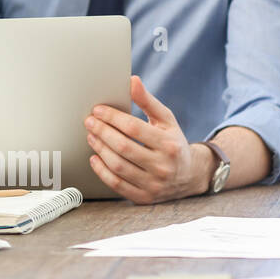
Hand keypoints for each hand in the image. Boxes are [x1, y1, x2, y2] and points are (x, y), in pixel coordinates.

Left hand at [85, 75, 204, 203]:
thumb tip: (132, 80)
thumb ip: (147, 101)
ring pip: (118, 166)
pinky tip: (94, 158)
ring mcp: (154, 184)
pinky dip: (102, 171)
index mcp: (170, 145)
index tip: (98, 110)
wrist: (191, 175)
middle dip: (102, 132)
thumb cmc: (173, 142)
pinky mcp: (144, 197)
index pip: (134, 128)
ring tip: (91, 136)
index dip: (112, 117)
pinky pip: (117, 185)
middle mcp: (163, 166)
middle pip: (123, 147)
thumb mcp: (166, 120)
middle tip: (89, 121)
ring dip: (99, 149)